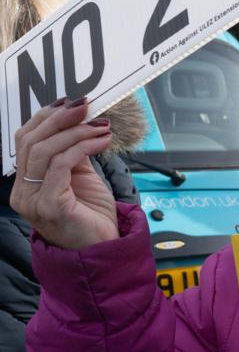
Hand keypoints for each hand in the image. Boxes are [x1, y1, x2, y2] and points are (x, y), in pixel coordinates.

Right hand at [10, 98, 119, 249]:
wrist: (103, 249)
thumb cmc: (91, 215)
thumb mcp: (81, 176)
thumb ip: (74, 152)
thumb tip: (80, 122)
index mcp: (25, 183)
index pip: (24, 141)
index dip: (45, 117)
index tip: (70, 102)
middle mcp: (23, 192)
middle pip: (31, 142)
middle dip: (60, 118)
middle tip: (86, 106)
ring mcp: (33, 201)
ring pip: (45, 151)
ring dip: (76, 132)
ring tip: (101, 126)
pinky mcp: (50, 206)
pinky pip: (61, 166)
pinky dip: (82, 147)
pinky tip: (102, 142)